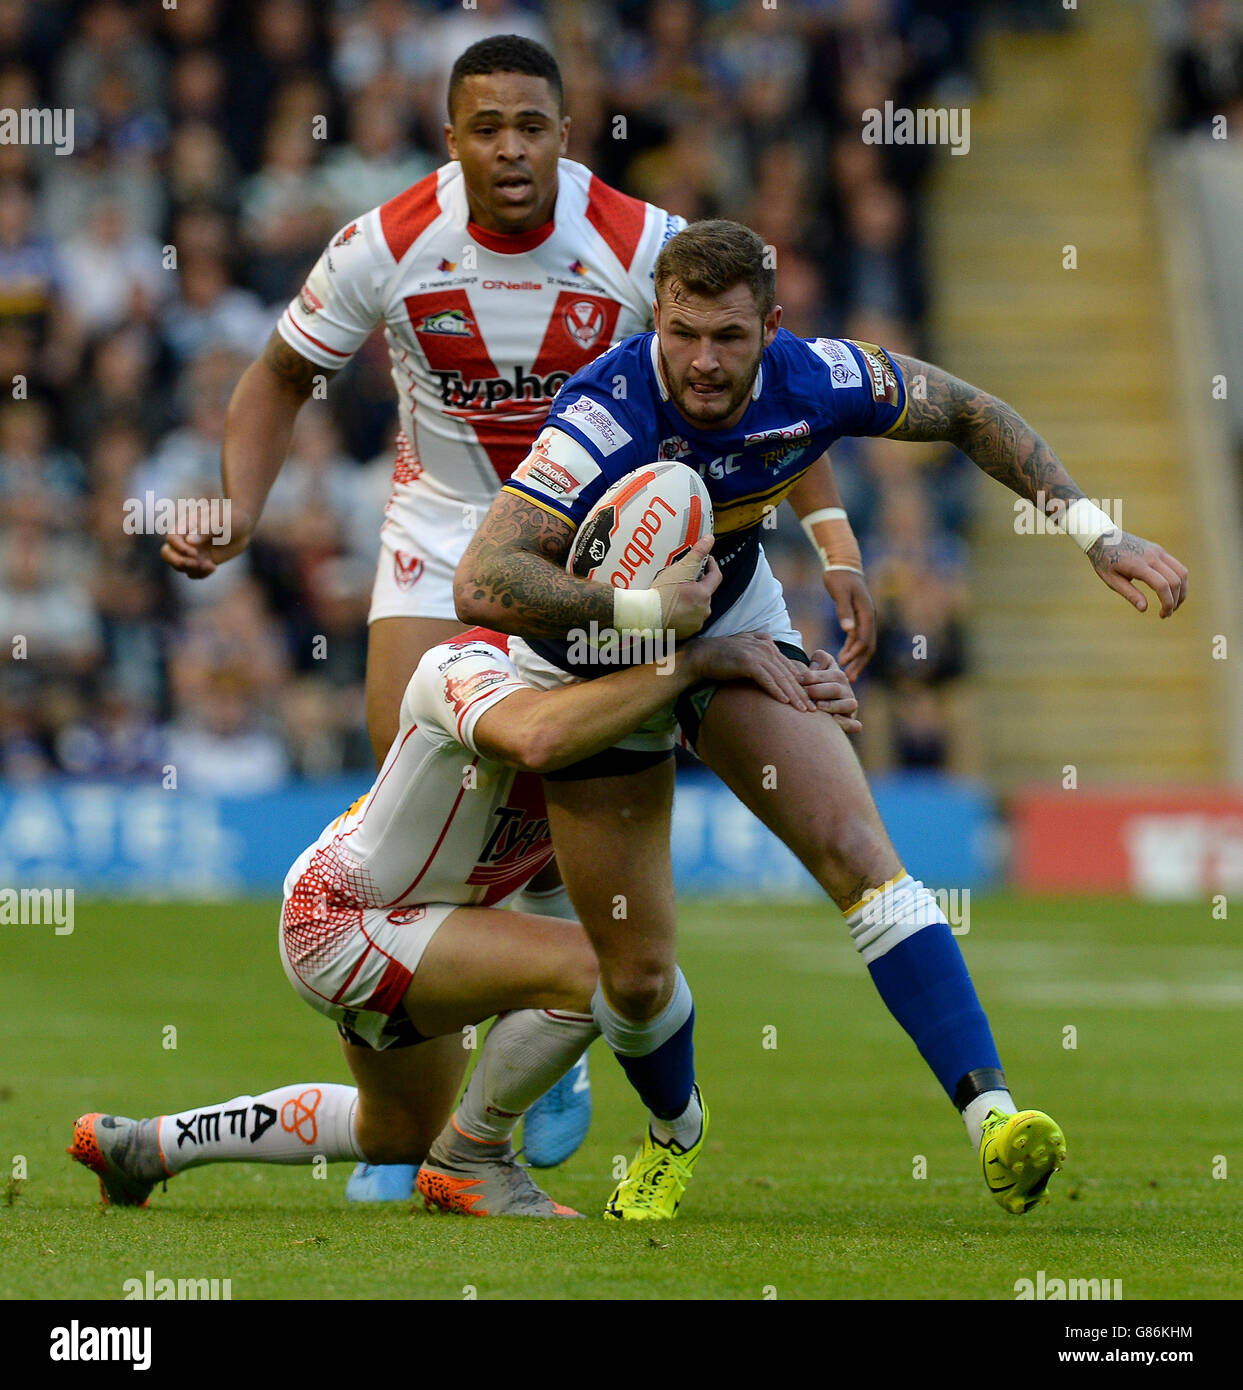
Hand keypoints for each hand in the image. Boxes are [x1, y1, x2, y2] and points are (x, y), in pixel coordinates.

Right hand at [160, 512, 253, 578]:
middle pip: (167, 553)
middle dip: (177, 562)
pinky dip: (200, 574)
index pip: (171, 539)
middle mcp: (185, 540)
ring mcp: (192, 552)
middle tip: (195, 563)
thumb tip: (190, 541)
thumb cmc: (231, 517)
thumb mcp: (221, 520)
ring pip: (179, 566)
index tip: (194, 552)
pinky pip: (193, 573)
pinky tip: (213, 567)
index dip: (179, 548)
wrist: (243, 526)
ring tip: (210, 565)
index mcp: (186, 526)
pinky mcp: (201, 561)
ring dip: (191, 570)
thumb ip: (205, 528)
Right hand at [654, 534, 719, 639]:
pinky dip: (683, 613)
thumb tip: (710, 539)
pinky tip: (672, 607)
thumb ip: (697, 553)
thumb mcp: (680, 569)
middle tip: (685, 577)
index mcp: (704, 595)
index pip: (716, 576)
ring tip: (676, 593)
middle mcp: (703, 611)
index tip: (705, 559)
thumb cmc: (661, 593)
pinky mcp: (685, 633)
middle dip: (698, 584)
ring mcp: (694, 624)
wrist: (645, 615)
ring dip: (690, 599)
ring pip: (697, 607)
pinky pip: (688, 620)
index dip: (711, 565)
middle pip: (705, 592)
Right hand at [689, 631, 814, 710]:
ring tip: (802, 710)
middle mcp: (766, 647)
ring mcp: (758, 654)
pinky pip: (767, 680)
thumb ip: (760, 649)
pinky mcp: (749, 663)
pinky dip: (777, 691)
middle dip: (801, 693)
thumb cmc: (722, 656)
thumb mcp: (745, 649)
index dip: (800, 685)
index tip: (808, 699)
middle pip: (788, 674)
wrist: (702, 655)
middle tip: (811, 709)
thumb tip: (773, 655)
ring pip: (781, 678)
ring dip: (793, 695)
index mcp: (768, 644)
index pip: (788, 667)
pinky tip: (785, 702)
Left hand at [798, 648, 860, 732]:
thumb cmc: (812, 681)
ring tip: (818, 706)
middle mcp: (846, 691)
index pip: (832, 674)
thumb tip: (816, 667)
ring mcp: (849, 707)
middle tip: (807, 692)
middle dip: (820, 690)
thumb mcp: (817, 666)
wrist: (815, 704)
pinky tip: (833, 720)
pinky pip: (855, 725)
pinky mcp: (850, 722)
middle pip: (837, 689)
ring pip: (850, 705)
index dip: (815, 676)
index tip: (799, 679)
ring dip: (833, 705)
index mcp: (838, 677)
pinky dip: (847, 723)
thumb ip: (818, 661)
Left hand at [823, 568, 875, 680]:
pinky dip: (853, 650)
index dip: (854, 652)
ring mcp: (866, 618)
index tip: (842, 663)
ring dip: (858, 660)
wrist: (844, 565)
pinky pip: (859, 638)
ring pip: (865, 644)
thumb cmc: (839, 577)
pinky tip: (845, 658)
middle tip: (850, 679)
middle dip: (860, 663)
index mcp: (866, 612)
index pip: (864, 638)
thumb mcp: (839, 592)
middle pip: (868, 646)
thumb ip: (843, 611)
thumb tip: (848, 630)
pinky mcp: (860, 618)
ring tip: (849, 675)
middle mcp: (869, 617)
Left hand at [1087, 530, 1187, 616]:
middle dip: (1176, 600)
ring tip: (1173, 604)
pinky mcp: (1159, 550)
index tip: (1163, 615)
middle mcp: (1152, 556)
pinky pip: (1177, 565)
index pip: (1162, 586)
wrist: (1103, 538)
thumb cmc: (1104, 561)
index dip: (1167, 603)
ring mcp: (1158, 551)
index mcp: (1138, 565)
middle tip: (1167, 613)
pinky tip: (1171, 591)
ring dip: (1182, 590)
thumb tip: (1144, 608)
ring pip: (1182, 572)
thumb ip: (1129, 594)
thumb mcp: (1111, 580)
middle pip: (1176, 580)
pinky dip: (1179, 580)